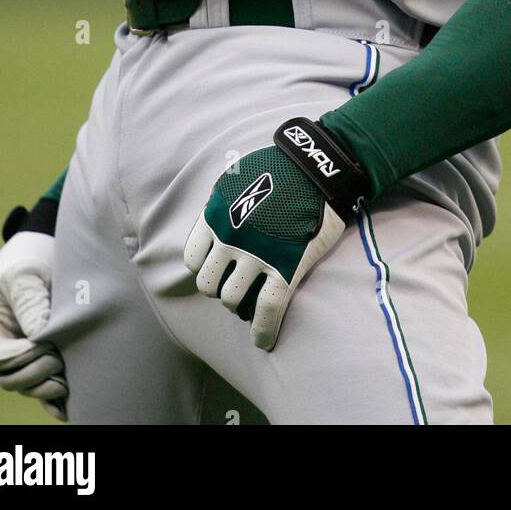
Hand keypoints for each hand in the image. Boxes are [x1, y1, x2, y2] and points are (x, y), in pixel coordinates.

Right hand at [0, 231, 67, 420]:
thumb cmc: (29, 263)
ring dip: (45, 387)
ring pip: (26, 387)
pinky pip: (43, 389)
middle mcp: (2, 348)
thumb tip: (41, 334)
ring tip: (66, 378)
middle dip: (33, 373)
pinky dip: (53, 400)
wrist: (47, 258)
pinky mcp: (43, 361)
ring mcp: (22, 358)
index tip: (41, 344)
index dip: (16, 356)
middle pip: (8, 378)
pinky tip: (68, 406)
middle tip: (58, 357)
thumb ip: (30, 301)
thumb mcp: (25, 275)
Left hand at [184, 118, 369, 350]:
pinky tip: (263, 341)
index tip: (217, 270)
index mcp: (216, 216)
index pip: (192, 259)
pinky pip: (267, 311)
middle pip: (209, 283)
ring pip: (233, 300)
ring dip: (239, 306)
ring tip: (251, 303)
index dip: (204, 267)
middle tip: (237, 284)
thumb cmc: (280, 169)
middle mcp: (230, 238)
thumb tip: (210, 228)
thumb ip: (219, 205)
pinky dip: (264, 331)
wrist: (318, 168)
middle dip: (220, 287)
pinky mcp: (285, 268)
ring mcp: (257, 255)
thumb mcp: (236, 179)